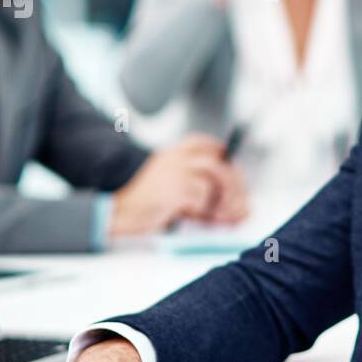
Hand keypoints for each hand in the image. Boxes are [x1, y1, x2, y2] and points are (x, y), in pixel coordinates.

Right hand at [109, 134, 248, 236]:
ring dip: (225, 199)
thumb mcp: (169, 183)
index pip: (204, 143)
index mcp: (173, 154)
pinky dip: (207, 211)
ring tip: (223, 214)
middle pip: (217, 164)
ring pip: (214, 180)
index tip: (231, 167)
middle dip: (234, 184)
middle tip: (239, 201)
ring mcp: (175, 173)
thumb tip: (232, 197)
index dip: (222, 153)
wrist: (121, 212)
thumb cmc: (147, 202)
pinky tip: (200, 217)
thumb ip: (195, 183)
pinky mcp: (175, 191)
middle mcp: (175, 159)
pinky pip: (202, 199)